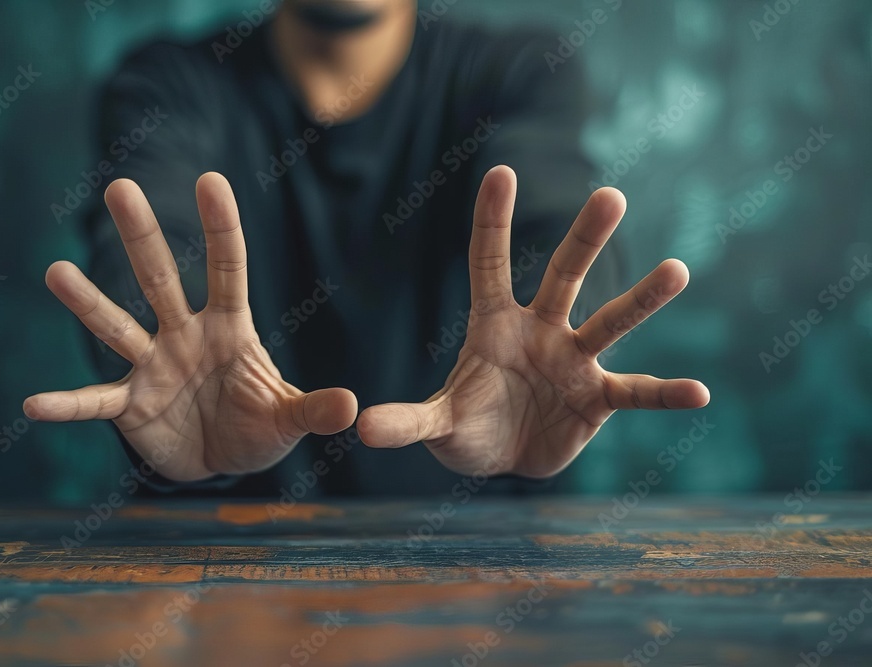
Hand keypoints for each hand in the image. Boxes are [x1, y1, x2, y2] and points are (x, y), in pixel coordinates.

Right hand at [24, 174, 357, 481]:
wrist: (222, 462)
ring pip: (117, 327)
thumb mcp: (288, 419)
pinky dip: (68, 405)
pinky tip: (34, 405)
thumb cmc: (257, 427)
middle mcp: (184, 335)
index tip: (212, 181)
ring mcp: (152, 366)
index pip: (227, 270)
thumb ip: (313, 410)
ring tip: (55, 271)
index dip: (221, 230)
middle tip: (120, 187)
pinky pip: (95, 402)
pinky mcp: (129, 405)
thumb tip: (353, 408)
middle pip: (161, 279)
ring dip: (87, 302)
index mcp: (229, 329)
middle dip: (143, 236)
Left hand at [356, 166, 709, 477]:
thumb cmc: (466, 427)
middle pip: (564, 277)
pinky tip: (699, 393)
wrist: (502, 456)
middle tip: (611, 196)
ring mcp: (574, 362)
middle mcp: (540, 331)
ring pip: (610, 323)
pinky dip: (665, 394)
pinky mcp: (598, 399)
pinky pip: (636, 393)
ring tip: (678, 269)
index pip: (490, 263)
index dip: (493, 222)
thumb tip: (360, 428)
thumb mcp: (436, 425)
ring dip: (642, 300)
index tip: (499, 173)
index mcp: (494, 325)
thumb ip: (407, 422)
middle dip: (585, 240)